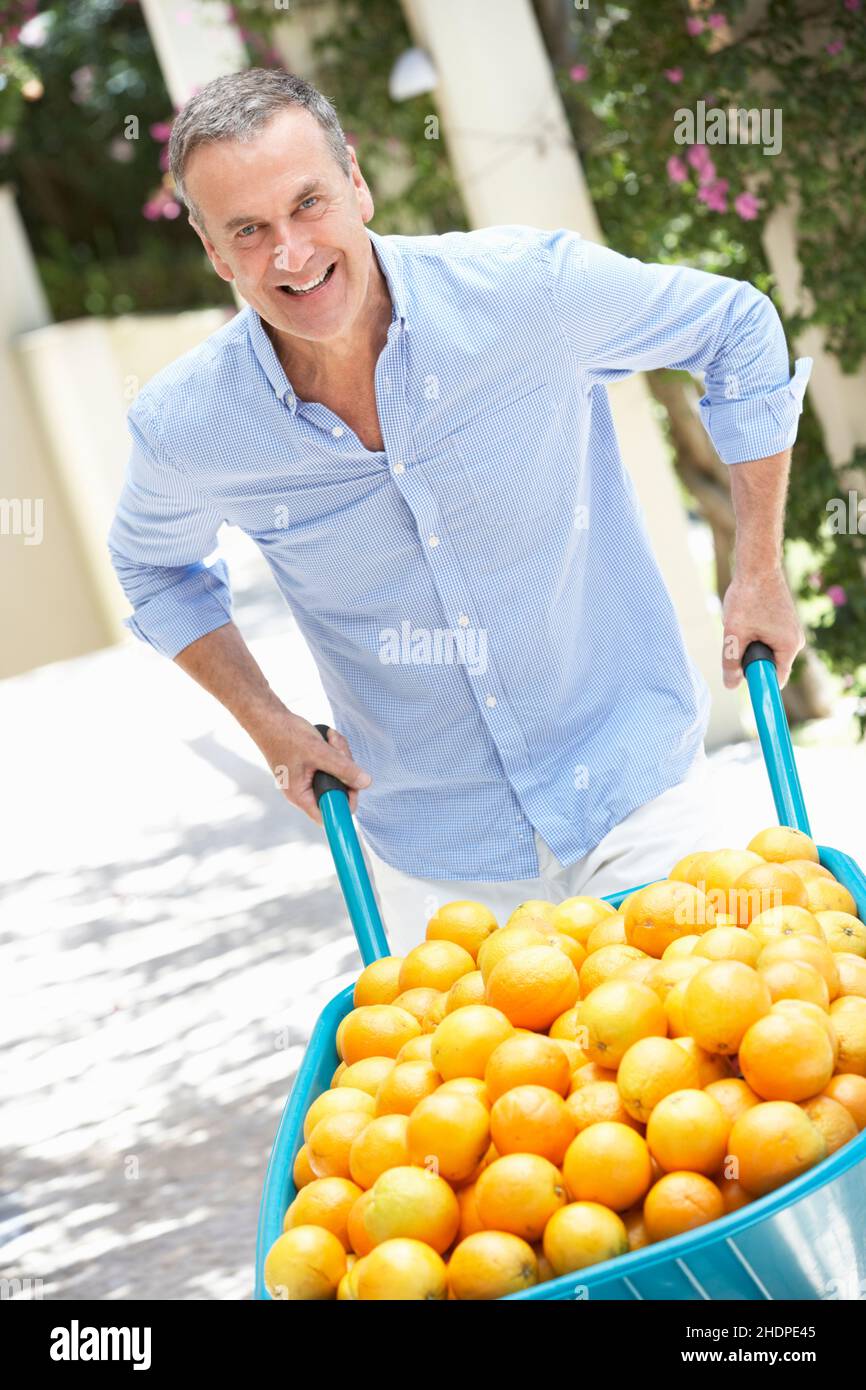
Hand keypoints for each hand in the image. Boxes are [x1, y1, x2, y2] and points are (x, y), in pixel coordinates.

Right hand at [254, 711, 371, 824]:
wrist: (268, 719)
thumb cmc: (285, 736)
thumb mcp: (319, 752)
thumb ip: (343, 768)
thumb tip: (365, 782)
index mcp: (300, 796)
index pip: (328, 815)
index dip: (344, 804)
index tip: (354, 785)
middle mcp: (303, 791)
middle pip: (337, 792)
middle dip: (344, 769)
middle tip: (338, 750)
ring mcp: (307, 779)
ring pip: (337, 775)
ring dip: (340, 756)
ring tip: (331, 739)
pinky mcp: (311, 768)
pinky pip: (331, 765)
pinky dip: (334, 751)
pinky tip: (328, 738)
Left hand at [721, 566, 804, 689]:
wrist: (757, 566)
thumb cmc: (747, 597)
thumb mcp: (734, 633)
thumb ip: (731, 661)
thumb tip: (730, 685)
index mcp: (789, 647)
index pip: (776, 679)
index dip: (758, 683)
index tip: (743, 682)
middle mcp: (796, 641)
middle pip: (769, 665)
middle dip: (750, 659)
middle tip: (736, 640)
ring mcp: (791, 631)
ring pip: (766, 651)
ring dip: (750, 644)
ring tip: (741, 624)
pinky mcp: (784, 623)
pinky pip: (767, 639)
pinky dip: (754, 634)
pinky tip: (746, 617)